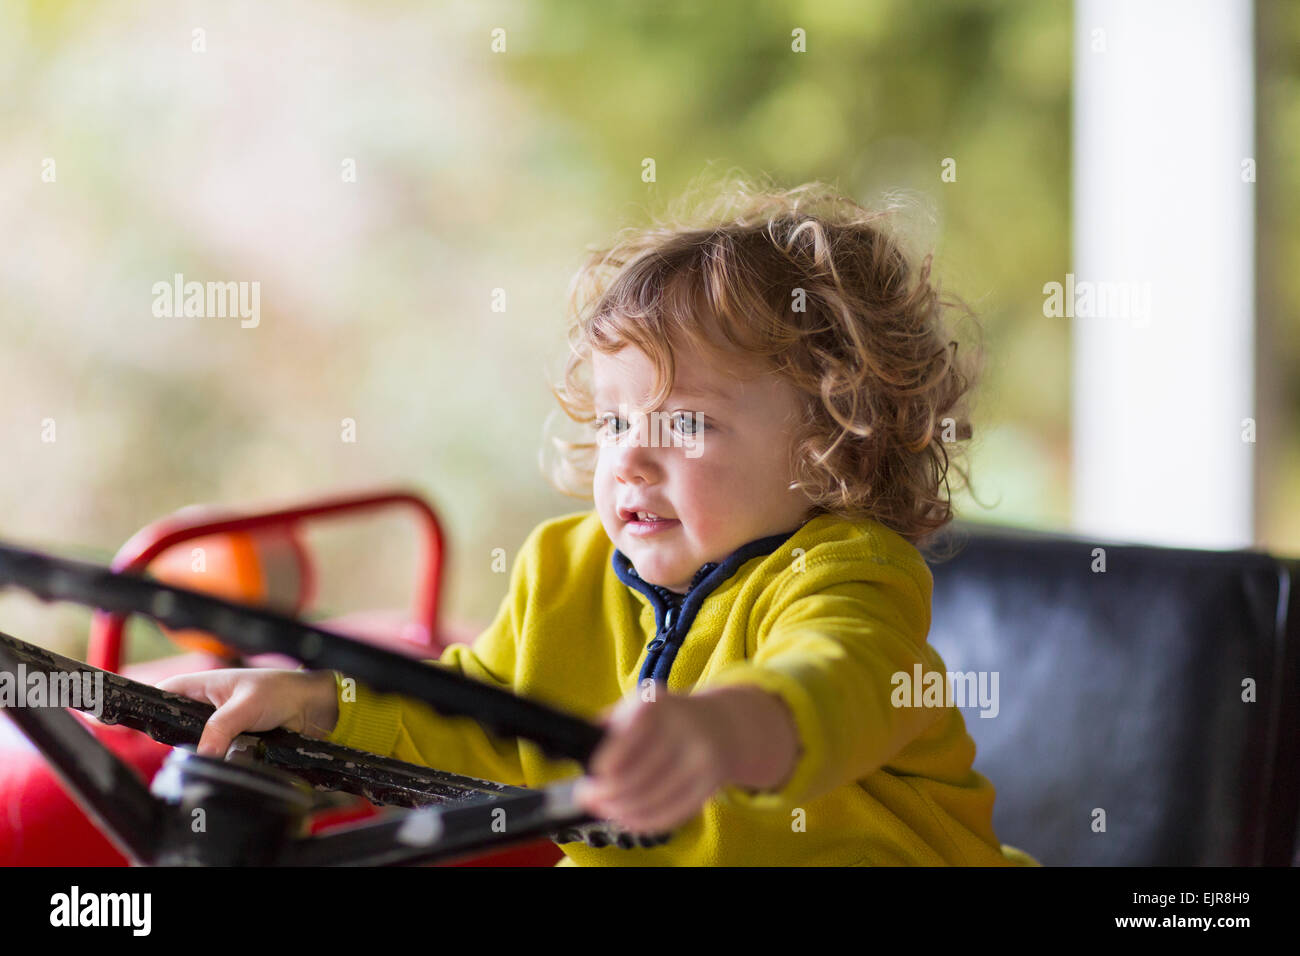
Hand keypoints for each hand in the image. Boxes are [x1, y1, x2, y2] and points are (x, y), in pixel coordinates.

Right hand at [155, 668, 339, 758]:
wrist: (312, 707)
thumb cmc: (281, 691)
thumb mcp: (246, 705)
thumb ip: (221, 728)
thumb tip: (202, 754)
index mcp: (200, 686)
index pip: (158, 695)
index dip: (139, 708)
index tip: (113, 724)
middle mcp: (203, 707)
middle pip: (170, 727)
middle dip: (172, 740)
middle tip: (183, 748)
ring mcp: (215, 727)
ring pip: (191, 746)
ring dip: (198, 753)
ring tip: (212, 753)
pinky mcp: (229, 744)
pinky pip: (213, 757)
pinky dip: (216, 761)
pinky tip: (223, 764)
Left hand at [573, 683, 734, 832]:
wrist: (721, 724)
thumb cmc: (666, 718)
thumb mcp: (638, 707)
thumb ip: (610, 725)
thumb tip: (580, 751)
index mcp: (658, 704)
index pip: (626, 740)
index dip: (604, 765)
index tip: (590, 777)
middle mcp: (684, 729)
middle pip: (637, 777)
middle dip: (605, 795)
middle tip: (588, 799)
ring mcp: (701, 758)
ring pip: (652, 799)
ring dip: (621, 811)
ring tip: (605, 809)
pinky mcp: (710, 784)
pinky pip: (672, 813)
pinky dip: (645, 821)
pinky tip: (629, 818)